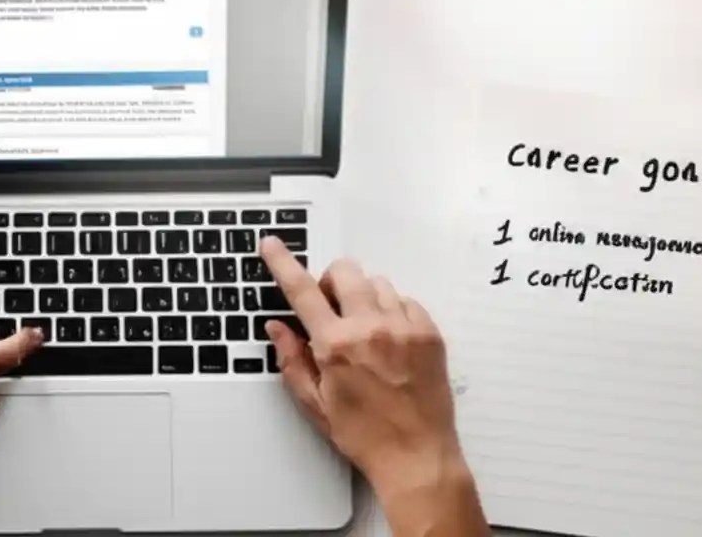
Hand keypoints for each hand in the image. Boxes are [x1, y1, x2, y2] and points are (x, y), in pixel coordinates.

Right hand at [260, 238, 487, 536]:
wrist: (417, 456)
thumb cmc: (363, 435)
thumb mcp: (315, 403)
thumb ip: (292, 360)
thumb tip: (277, 327)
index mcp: (336, 345)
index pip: (302, 290)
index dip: (283, 263)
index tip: (272, 244)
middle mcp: (370, 327)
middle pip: (345, 272)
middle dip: (331, 282)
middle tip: (330, 309)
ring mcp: (404, 327)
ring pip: (377, 283)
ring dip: (363, 296)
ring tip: (365, 328)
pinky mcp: (429, 333)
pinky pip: (406, 301)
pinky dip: (393, 310)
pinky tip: (390, 338)